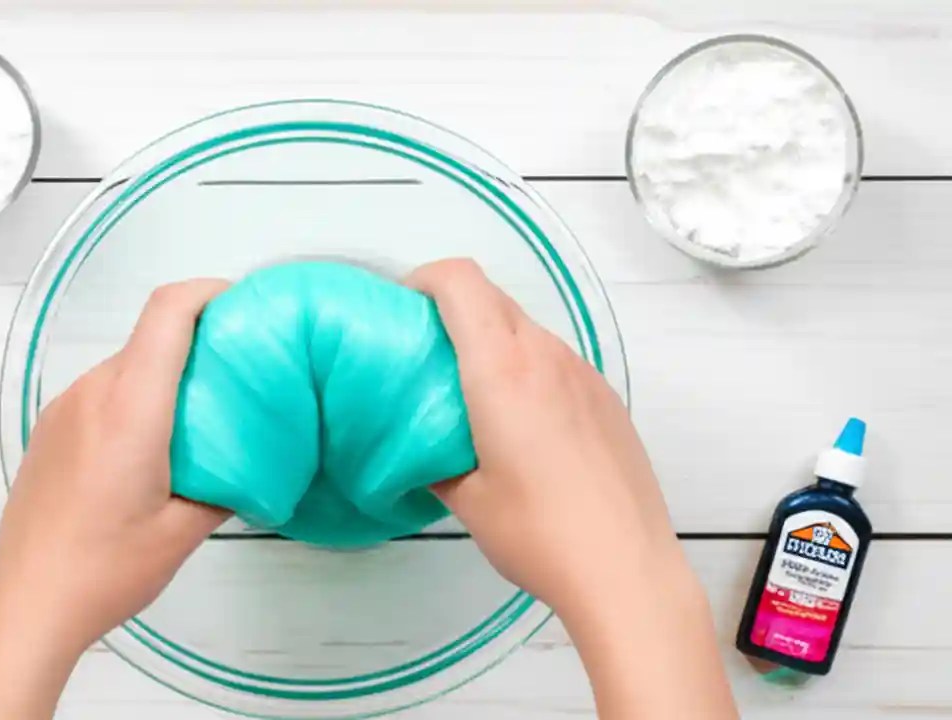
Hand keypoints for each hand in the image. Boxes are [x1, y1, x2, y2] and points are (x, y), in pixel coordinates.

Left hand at [0, 280, 231, 719]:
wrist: (26, 605)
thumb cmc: (105, 570)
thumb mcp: (184, 531)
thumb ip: (227, 484)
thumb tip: (251, 462)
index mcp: (129, 406)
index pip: (168, 312)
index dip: (210, 292)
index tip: (245, 306)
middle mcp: (91, 393)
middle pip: (150, 337)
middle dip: (200, 341)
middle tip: (242, 375)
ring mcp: (63, 410)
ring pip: (126, 366)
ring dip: (167, 377)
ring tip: (203, 421)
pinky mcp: (49, 431)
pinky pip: (102, 394)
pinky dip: (137, 400)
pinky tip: (155, 450)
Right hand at [407, 259, 681, 611]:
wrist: (627, 569)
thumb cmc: (538, 534)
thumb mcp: (466, 500)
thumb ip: (434, 460)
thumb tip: (422, 451)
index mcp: (501, 369)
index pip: (460, 281)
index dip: (424, 278)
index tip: (403, 308)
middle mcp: (546, 356)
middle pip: (492, 298)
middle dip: (452, 310)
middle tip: (425, 355)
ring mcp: (584, 374)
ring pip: (527, 330)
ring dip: (493, 341)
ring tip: (472, 396)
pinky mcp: (607, 399)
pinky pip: (557, 362)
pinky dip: (527, 370)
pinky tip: (523, 427)